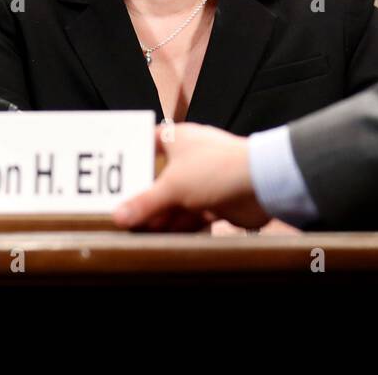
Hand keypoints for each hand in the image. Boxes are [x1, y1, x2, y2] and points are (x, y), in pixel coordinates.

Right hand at [113, 122, 271, 230]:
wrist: (262, 183)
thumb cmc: (218, 168)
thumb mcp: (172, 186)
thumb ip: (144, 203)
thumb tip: (119, 215)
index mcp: (177, 139)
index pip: (148, 141)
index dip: (132, 154)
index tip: (114, 169)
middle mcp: (190, 157)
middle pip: (160, 177)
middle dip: (145, 196)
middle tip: (124, 212)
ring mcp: (204, 179)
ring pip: (176, 199)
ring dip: (161, 215)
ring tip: (140, 231)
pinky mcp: (216, 200)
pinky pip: (192, 214)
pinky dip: (180, 225)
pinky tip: (166, 237)